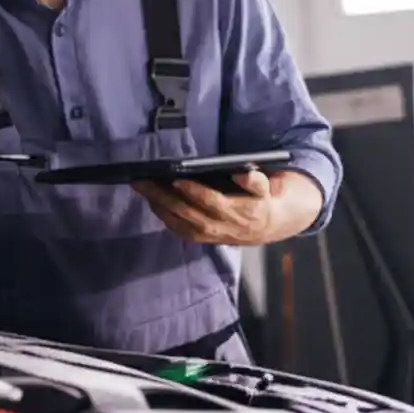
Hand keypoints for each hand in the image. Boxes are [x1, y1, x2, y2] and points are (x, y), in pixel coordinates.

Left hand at [133, 171, 274, 244]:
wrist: (270, 227)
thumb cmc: (263, 199)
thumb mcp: (267, 187)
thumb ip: (255, 181)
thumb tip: (242, 173)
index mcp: (239, 212)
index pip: (212, 202)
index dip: (194, 192)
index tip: (176, 179)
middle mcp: (221, 226)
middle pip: (187, 212)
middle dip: (163, 197)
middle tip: (143, 181)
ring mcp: (210, 235)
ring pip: (178, 222)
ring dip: (159, 206)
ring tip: (142, 188)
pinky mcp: (202, 239)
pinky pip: (179, 229)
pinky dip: (164, 216)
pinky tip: (152, 202)